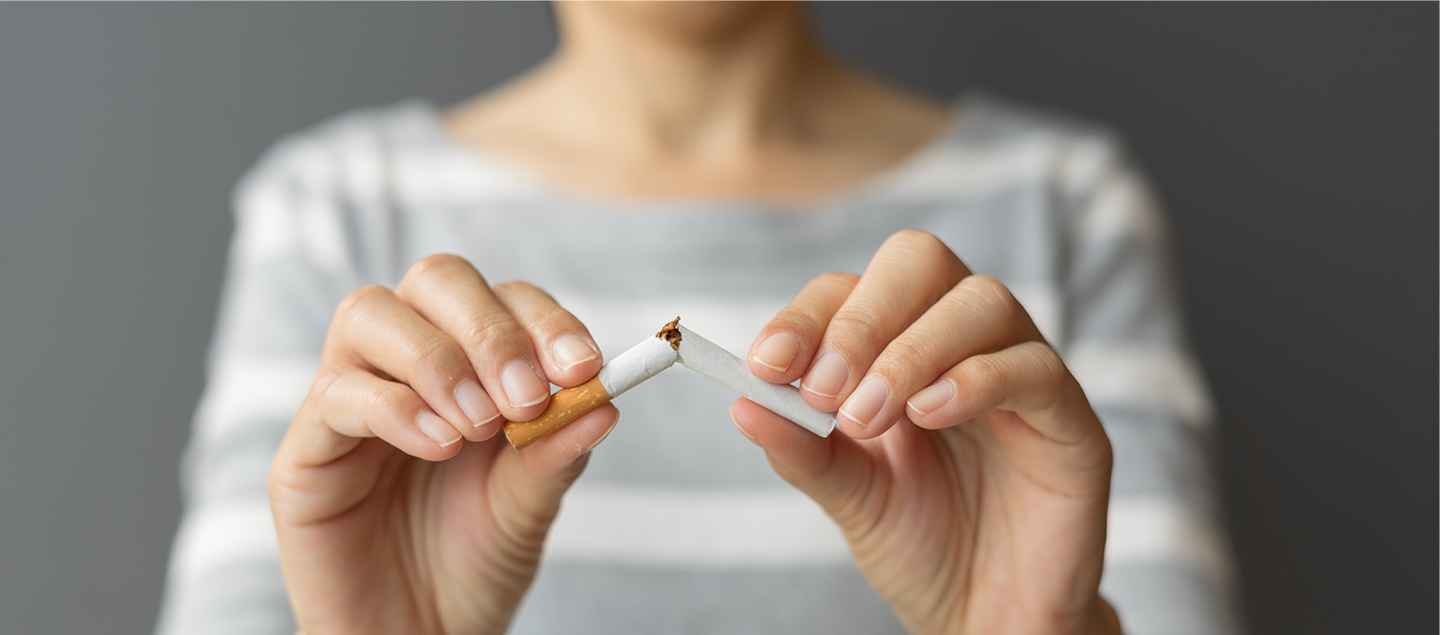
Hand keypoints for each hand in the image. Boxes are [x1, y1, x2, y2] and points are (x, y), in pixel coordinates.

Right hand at [268, 255, 616, 634]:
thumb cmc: (473, 565)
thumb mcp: (530, 506)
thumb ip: (557, 451)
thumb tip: (605, 400)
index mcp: (472, 365)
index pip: (504, 299)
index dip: (544, 320)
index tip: (583, 368)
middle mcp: (408, 364)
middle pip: (434, 280)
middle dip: (489, 328)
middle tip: (527, 396)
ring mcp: (350, 398)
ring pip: (370, 313)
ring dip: (439, 361)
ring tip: (479, 427)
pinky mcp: (306, 448)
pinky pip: (337, 393)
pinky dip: (397, 409)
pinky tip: (441, 447)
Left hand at [735, 231, 1120, 634]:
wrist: (986, 615)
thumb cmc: (920, 543)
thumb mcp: (847, 497)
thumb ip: (802, 449)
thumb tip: (739, 403)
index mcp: (898, 346)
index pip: (851, 289)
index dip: (806, 315)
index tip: (766, 366)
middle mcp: (961, 341)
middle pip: (919, 261)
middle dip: (861, 318)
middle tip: (824, 391)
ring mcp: (1020, 370)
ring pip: (981, 301)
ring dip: (912, 351)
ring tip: (869, 417)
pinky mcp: (1070, 418)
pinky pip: (1034, 366)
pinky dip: (977, 379)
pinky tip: (931, 415)